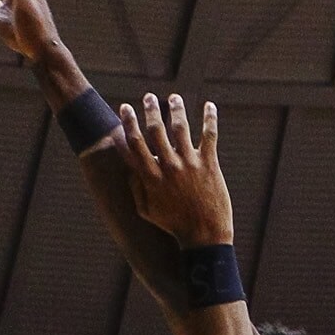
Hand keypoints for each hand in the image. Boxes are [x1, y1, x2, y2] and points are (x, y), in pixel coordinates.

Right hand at [117, 94, 233, 247]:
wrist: (204, 237)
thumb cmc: (175, 226)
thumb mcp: (147, 211)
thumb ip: (136, 189)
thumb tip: (131, 170)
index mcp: (150, 176)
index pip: (134, 143)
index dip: (127, 123)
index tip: (125, 109)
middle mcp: (168, 166)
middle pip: (154, 130)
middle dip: (150, 110)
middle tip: (148, 98)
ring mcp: (189, 163)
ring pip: (179, 127)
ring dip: (176, 108)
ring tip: (174, 98)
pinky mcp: (209, 164)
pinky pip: (209, 135)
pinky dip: (210, 118)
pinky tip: (209, 106)